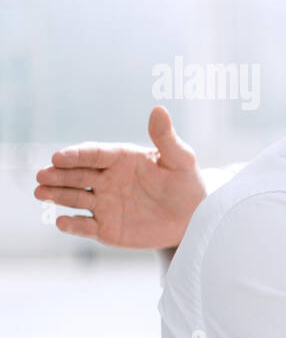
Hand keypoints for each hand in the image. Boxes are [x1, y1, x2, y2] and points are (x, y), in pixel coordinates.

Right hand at [34, 106, 205, 248]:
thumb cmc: (186, 183)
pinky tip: (62, 222)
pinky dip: (72, 225)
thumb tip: (159, 109)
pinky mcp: (106, 228)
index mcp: (120, 159)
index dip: (75, 155)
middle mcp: (106, 179)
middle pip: (77, 175)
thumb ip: (166, 138)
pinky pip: (85, 226)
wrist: (193, 217)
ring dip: (57, 195)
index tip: (58, 157)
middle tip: (42, 175)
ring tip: (41, 193)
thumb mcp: (181, 160)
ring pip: (74, 198)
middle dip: (58, 175)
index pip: (93, 154)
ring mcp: (104, 203)